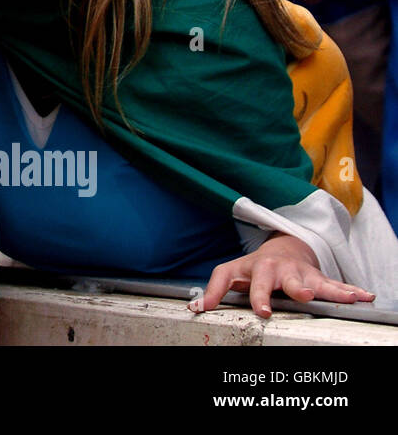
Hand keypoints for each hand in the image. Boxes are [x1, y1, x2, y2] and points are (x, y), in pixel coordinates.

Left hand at [193, 232, 374, 316]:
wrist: (283, 249)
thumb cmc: (254, 267)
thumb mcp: (231, 273)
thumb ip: (214, 290)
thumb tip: (196, 309)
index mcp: (257, 269)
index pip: (254, 283)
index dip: (257, 296)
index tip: (264, 311)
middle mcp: (280, 269)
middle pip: (286, 279)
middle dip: (294, 287)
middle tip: (302, 295)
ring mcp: (301, 273)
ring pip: (316, 281)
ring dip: (329, 289)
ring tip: (346, 297)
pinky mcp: (318, 278)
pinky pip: (335, 285)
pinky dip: (350, 291)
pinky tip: (363, 297)